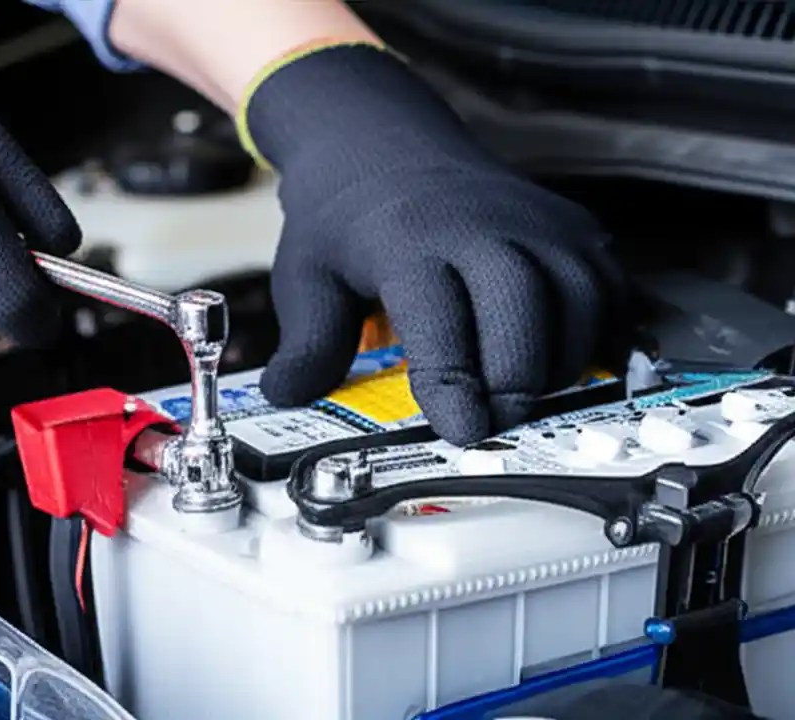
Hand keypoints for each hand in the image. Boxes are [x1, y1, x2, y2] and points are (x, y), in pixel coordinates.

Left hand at [246, 44, 625, 444]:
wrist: (379, 140)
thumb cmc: (343, 218)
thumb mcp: (304, 276)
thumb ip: (307, 343)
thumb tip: (286, 397)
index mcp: (407, 239)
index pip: (440, 318)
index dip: (455, 381)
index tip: (462, 431)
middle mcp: (480, 223)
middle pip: (524, 305)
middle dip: (518, 377)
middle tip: (498, 422)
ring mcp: (533, 219)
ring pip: (580, 296)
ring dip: (565, 360)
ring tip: (526, 396)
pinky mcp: (569, 224)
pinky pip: (609, 283)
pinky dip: (604, 331)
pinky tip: (572, 364)